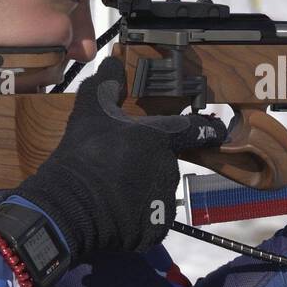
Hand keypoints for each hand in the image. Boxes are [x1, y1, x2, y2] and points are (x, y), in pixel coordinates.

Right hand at [16, 56, 226, 255]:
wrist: (68, 205)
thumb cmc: (83, 153)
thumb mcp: (91, 111)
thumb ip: (106, 84)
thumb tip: (111, 60)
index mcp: (159, 138)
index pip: (194, 131)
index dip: (207, 129)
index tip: (218, 129)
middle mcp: (170, 167)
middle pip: (164, 163)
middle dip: (146, 164)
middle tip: (116, 166)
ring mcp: (165, 200)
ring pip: (158, 192)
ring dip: (141, 190)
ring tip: (110, 190)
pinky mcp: (157, 227)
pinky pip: (151, 218)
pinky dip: (136, 216)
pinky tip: (113, 211)